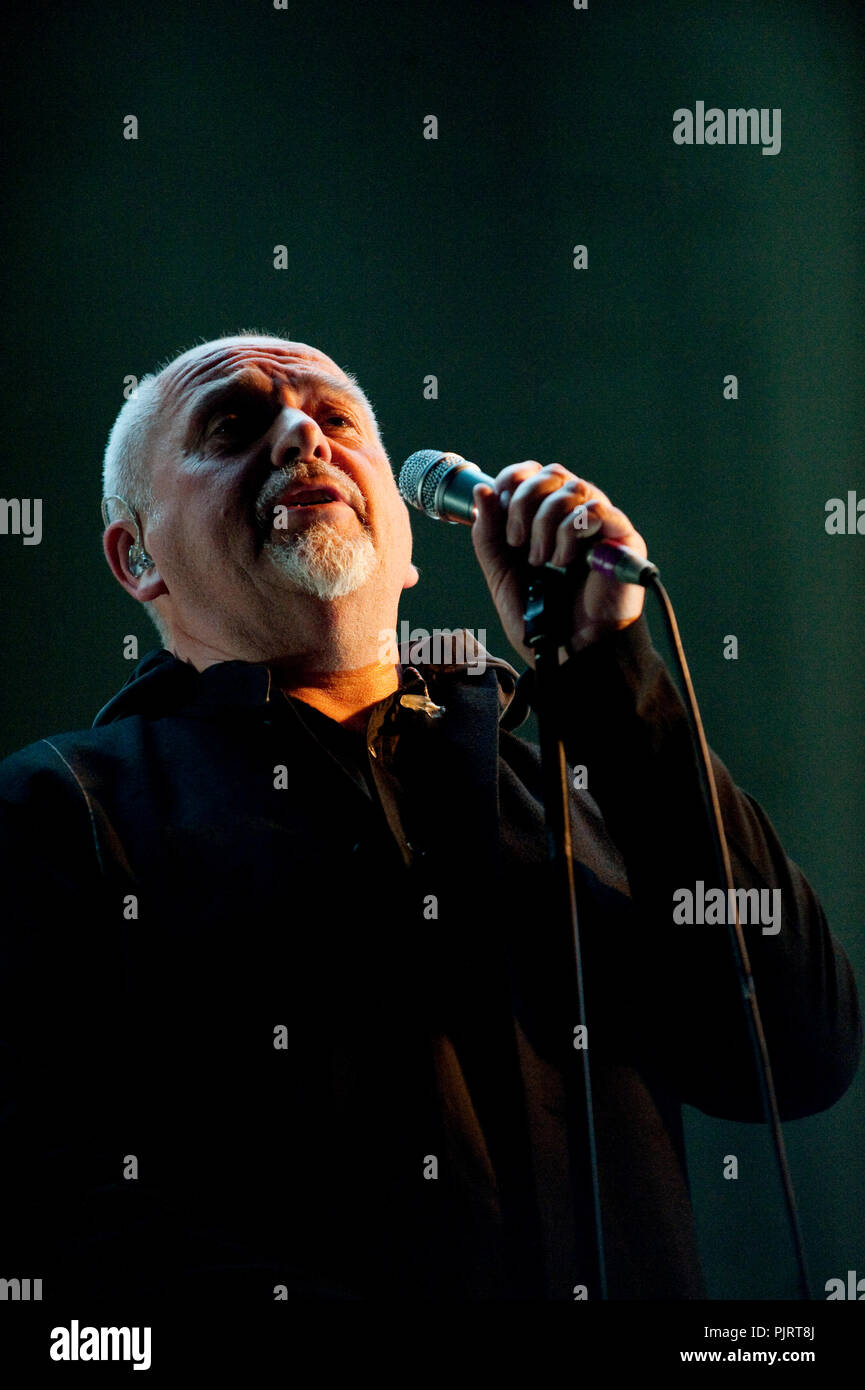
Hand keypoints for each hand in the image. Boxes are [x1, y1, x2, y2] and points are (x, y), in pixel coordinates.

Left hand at [470, 461, 647, 664]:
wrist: (569, 653)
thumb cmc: (540, 617)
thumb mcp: (500, 572)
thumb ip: (488, 533)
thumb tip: (482, 489)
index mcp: (548, 518)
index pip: (534, 473)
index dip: (513, 479)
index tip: (497, 505)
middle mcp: (577, 515)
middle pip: (552, 473)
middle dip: (524, 501)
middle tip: (516, 541)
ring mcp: (602, 524)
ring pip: (572, 488)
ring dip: (545, 522)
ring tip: (541, 560)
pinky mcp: (624, 538)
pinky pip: (594, 510)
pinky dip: (569, 532)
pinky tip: (566, 561)